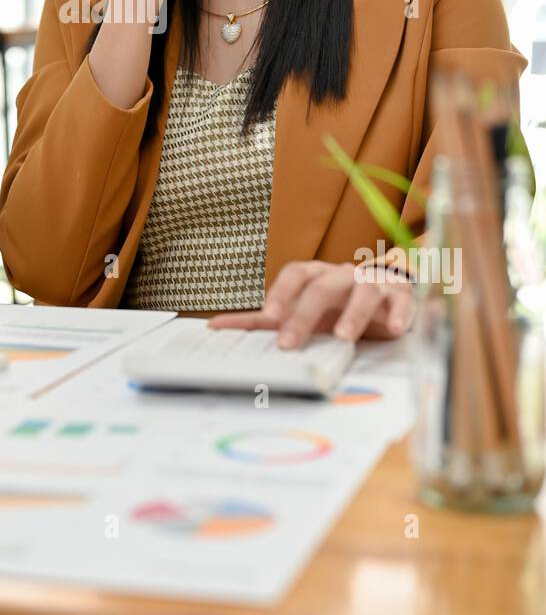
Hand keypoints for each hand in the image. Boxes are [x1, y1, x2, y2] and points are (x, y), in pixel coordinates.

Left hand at [207, 259, 415, 347]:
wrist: (387, 292)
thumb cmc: (337, 303)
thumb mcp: (300, 310)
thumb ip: (261, 320)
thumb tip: (215, 327)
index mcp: (318, 275)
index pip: (297, 272)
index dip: (282, 290)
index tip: (268, 313)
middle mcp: (343, 274)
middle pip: (323, 287)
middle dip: (305, 313)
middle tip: (290, 342)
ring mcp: (372, 283)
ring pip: (362, 291)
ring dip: (353, 314)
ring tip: (343, 337)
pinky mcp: (399, 296)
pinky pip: (400, 301)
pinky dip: (399, 313)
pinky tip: (396, 329)